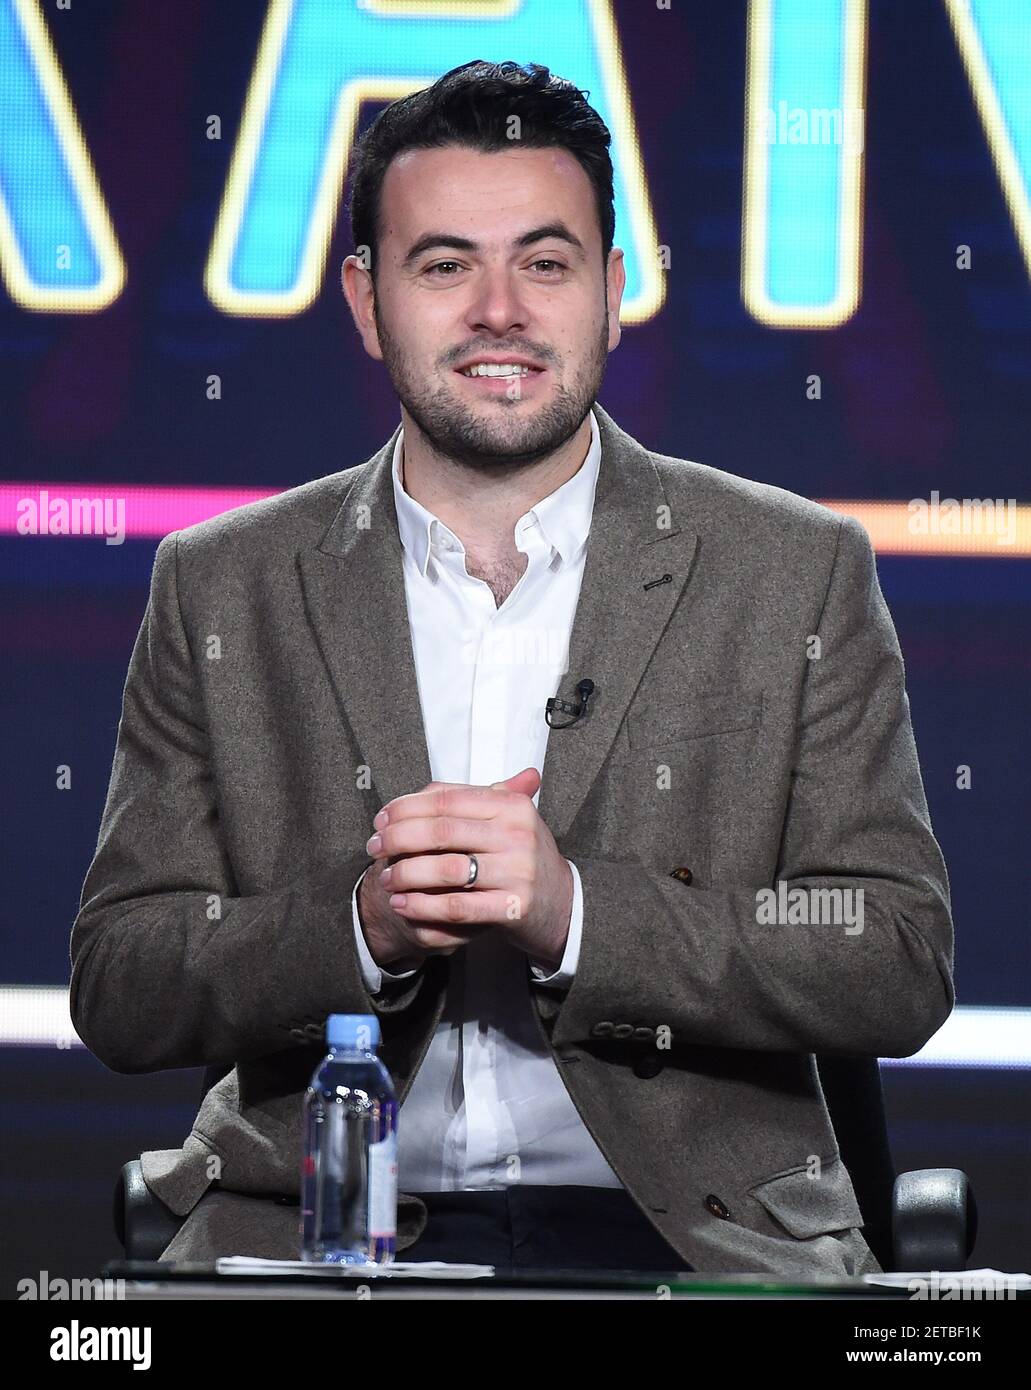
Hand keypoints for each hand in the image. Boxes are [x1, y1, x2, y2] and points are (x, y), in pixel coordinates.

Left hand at [362, 768, 573, 970]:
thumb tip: (422, 789)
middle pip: (441, 831)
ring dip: (406, 874)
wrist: (562, 904)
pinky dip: (423, 906)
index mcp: (512, 806)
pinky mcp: (514, 907)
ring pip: (446, 869)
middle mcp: (517, 834)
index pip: (447, 799)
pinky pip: (457, 907)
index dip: (406, 807)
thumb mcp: (507, 820)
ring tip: (386, 878)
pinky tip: (402, 904)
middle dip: (398, 838)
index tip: (381, 819)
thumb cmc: (523, 857)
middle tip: (374, 847)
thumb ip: (468, 800)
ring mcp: (518, 871)